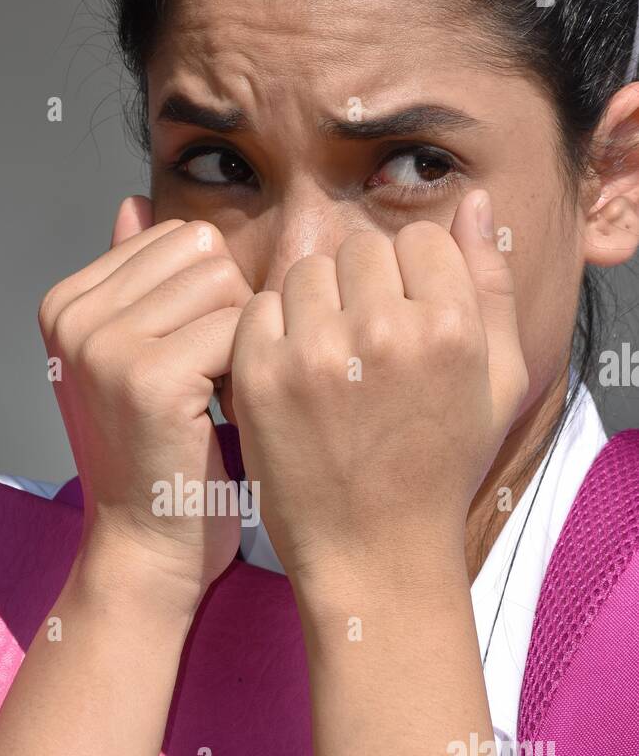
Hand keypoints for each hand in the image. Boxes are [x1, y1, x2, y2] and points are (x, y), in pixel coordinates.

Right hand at [38, 196, 252, 610]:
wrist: (144, 551)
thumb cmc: (156, 462)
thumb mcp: (131, 362)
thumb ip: (133, 283)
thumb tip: (134, 201)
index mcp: (65, 302)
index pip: (177, 238)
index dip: (208, 299)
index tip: (192, 364)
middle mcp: (72, 314)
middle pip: (204, 252)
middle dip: (229, 312)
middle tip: (211, 383)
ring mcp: (103, 343)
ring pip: (226, 284)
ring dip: (243, 341)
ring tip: (216, 398)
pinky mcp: (147, 376)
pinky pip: (238, 329)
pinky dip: (250, 372)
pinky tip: (228, 417)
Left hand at [228, 190, 528, 596]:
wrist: (374, 553)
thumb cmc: (440, 467)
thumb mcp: (499, 382)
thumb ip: (492, 285)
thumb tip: (476, 203)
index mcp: (451, 328)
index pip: (418, 240)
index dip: (409, 279)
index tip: (402, 325)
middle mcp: (385, 332)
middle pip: (359, 250)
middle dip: (360, 288)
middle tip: (362, 348)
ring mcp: (315, 354)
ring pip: (305, 272)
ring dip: (313, 305)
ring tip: (327, 362)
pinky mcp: (260, 377)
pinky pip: (257, 308)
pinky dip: (270, 333)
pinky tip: (291, 377)